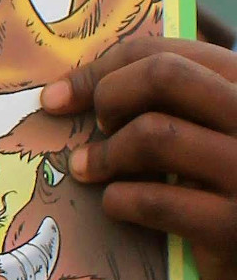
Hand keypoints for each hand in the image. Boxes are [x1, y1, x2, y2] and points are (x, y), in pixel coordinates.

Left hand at [41, 37, 236, 279]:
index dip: (102, 68)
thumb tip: (70, 90)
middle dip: (108, 95)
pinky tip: (113, 203)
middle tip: (92, 126)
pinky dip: (120, 199)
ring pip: (156, 134)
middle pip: (163, 75)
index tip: (60, 93)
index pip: (166, 52)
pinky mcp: (233, 227)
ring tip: (84, 167)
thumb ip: (164, 99)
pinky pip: (158, 200)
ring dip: (104, 153)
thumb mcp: (205, 126)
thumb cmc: (220, 177)